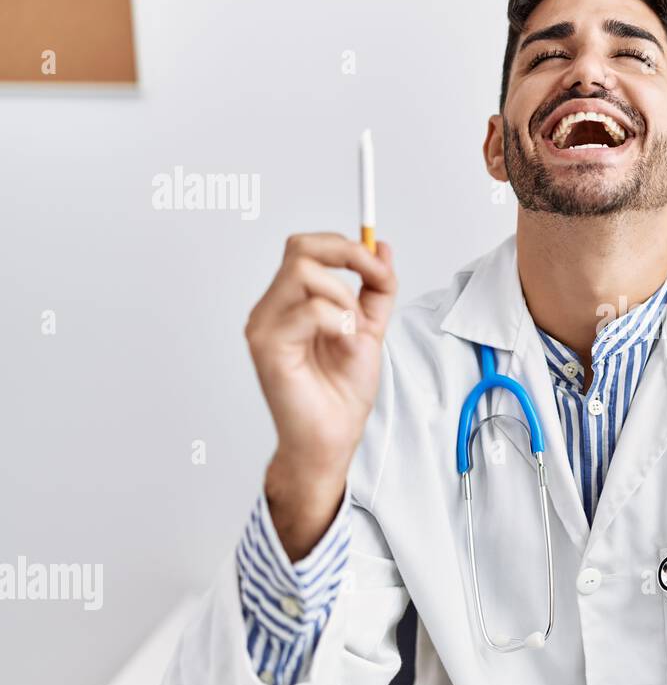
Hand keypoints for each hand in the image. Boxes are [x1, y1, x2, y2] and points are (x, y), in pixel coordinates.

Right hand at [245, 233, 396, 557]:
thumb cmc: (341, 392)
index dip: (346, 245)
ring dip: (345, 297)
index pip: (305, 247)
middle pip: (300, 248)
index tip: (378, 262)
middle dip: (347, 255)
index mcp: (290, 302)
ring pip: (304, 273)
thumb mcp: (370, 329)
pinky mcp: (268, 348)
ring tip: (353, 331)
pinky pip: (310, 310)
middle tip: (374, 278)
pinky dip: (340, 321)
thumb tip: (383, 248)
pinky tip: (345, 345)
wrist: (331, 439)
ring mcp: (264, 327)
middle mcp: (271, 309)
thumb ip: (376, 289)